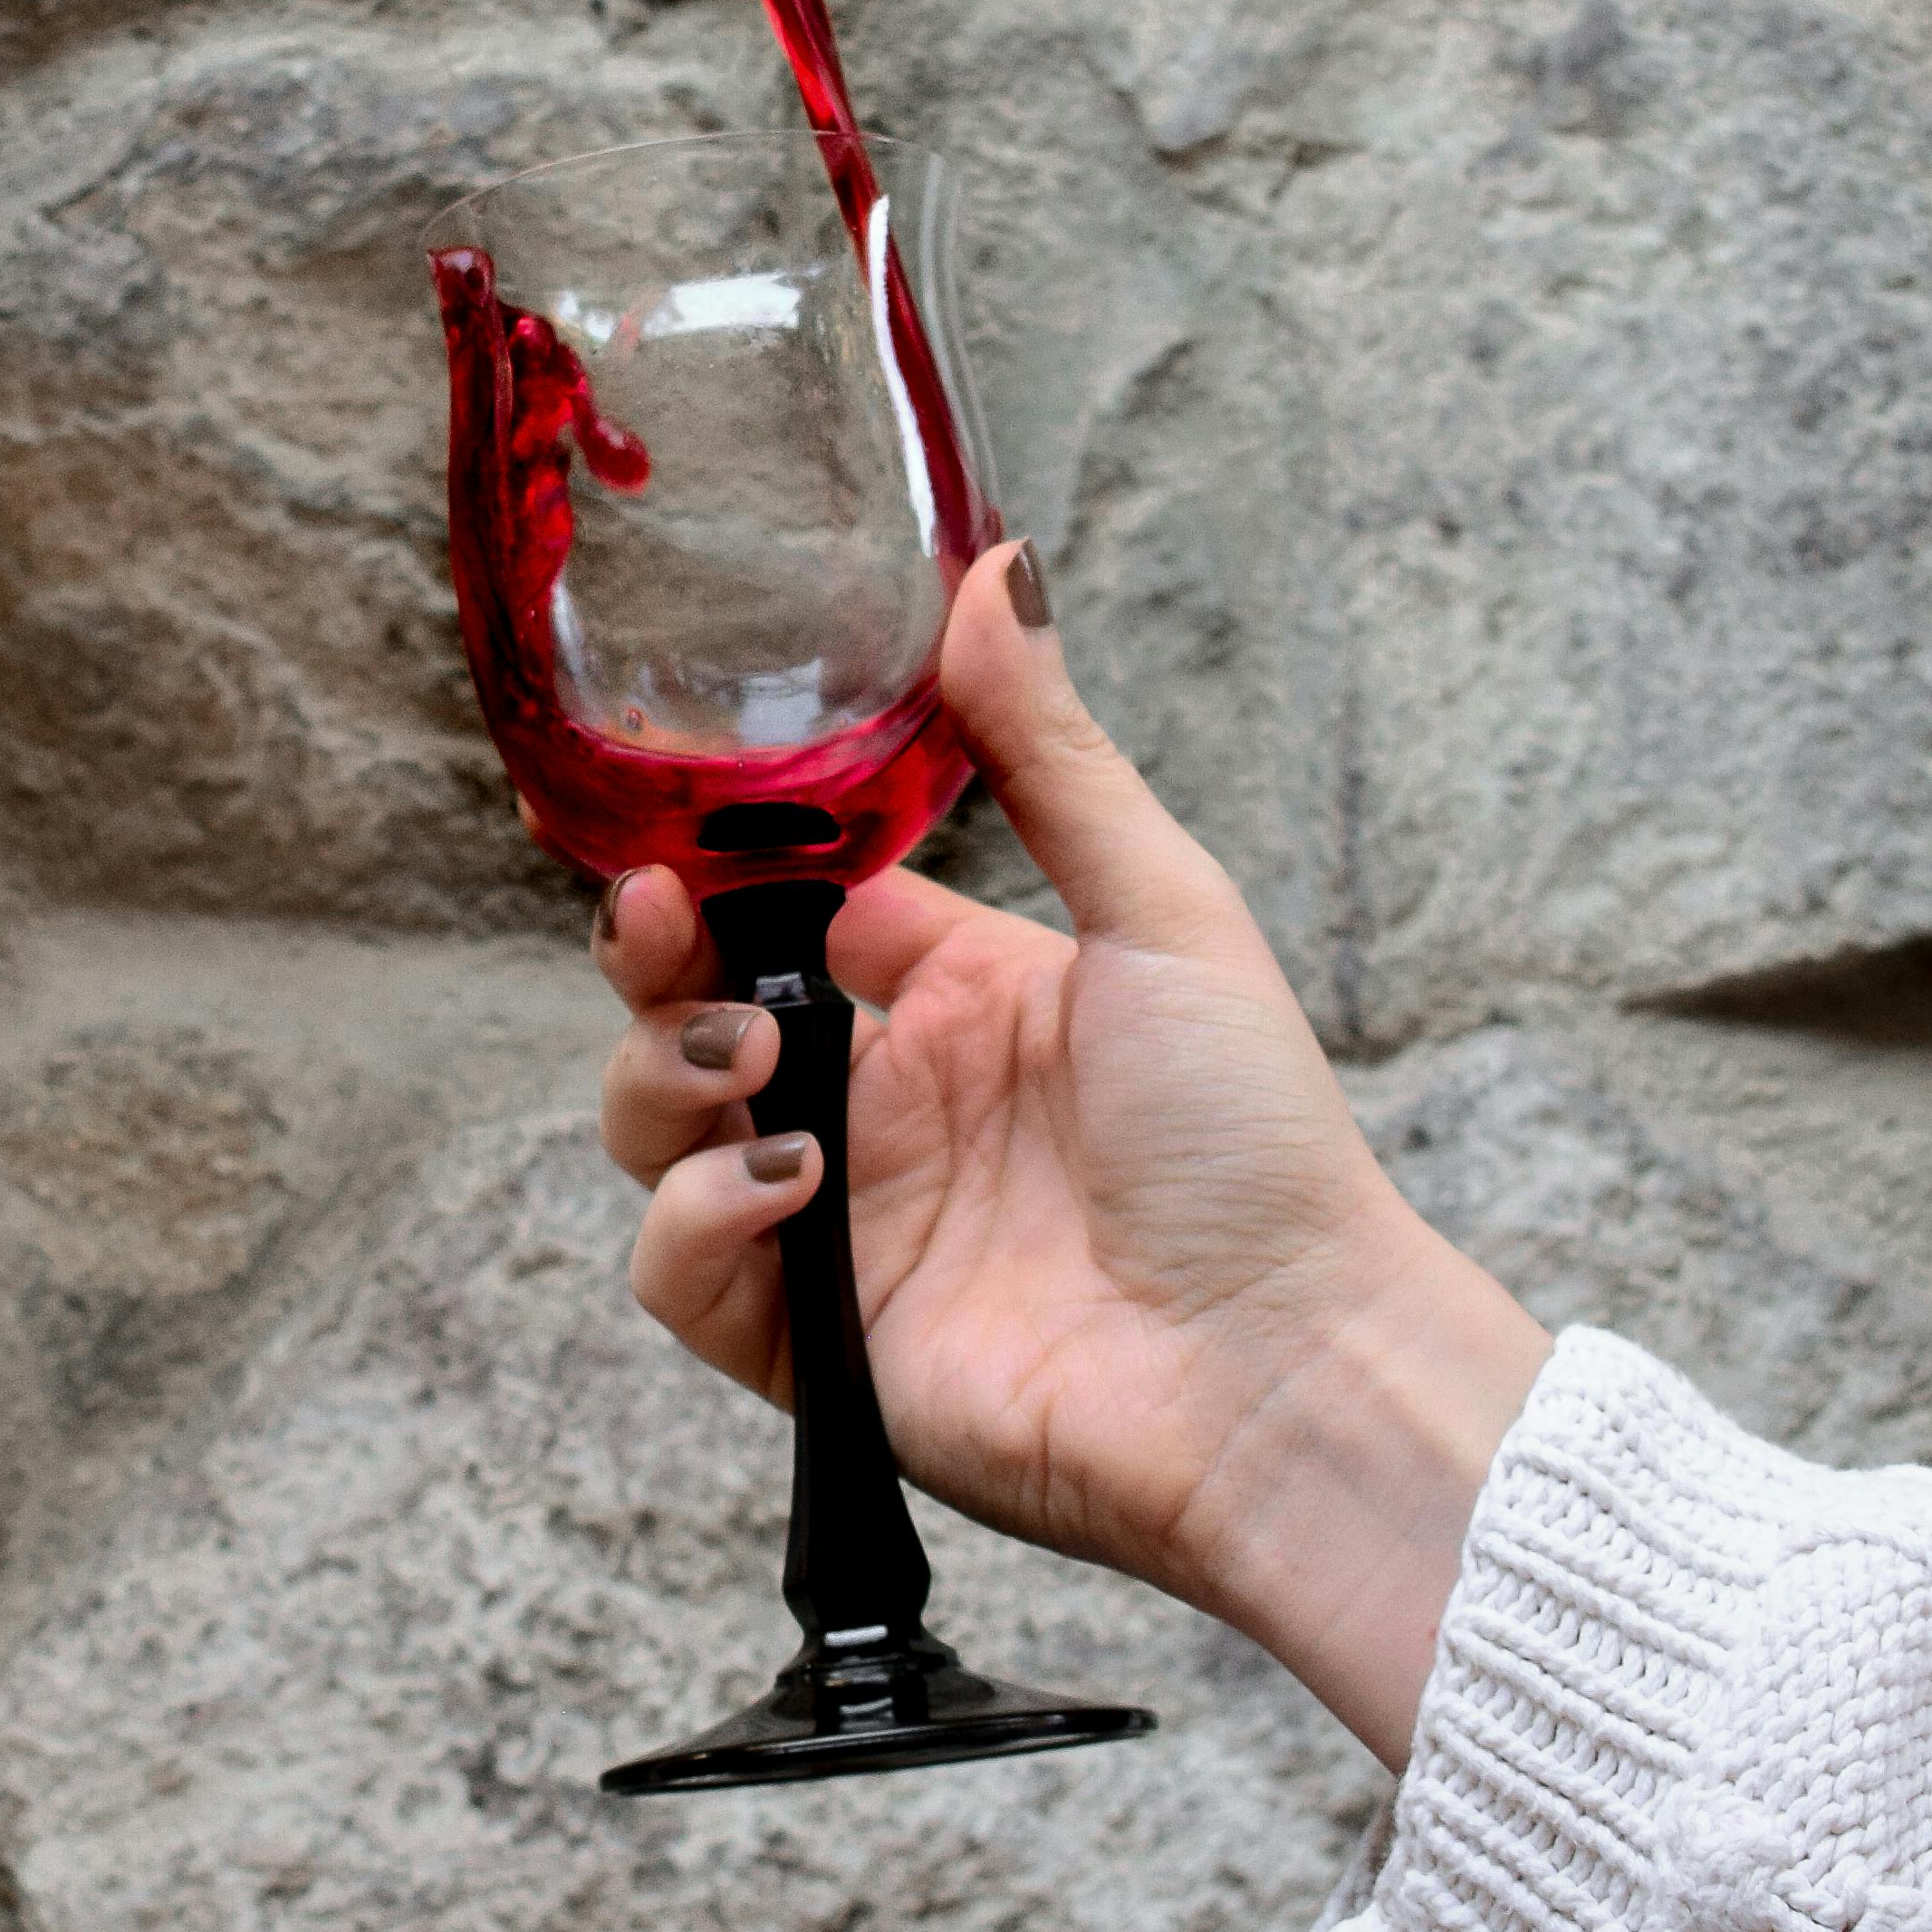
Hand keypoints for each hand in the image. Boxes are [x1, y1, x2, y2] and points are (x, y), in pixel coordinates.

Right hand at [596, 545, 1547, 1767]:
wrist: (1286, 1367)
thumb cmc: (1258, 1144)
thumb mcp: (1159, 909)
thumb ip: (1047, 751)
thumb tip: (995, 565)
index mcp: (958, 996)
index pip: (785, 902)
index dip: (713, 860)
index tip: (676, 816)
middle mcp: (884, 1104)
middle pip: (689, 1006)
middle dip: (645, 955)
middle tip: (656, 919)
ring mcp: (839, 1225)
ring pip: (657, 1124)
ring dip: (658, 1072)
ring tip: (750, 1055)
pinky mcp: (814, 1347)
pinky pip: (680, 1271)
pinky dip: (696, 1215)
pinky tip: (787, 1182)